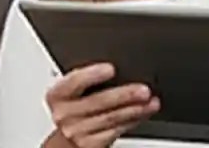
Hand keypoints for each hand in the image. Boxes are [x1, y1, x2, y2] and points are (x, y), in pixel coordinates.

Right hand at [45, 63, 159, 147]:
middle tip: (143, 90)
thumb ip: (89, 77)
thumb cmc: (76, 105)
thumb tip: (119, 68)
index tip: (111, 68)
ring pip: (111, 118)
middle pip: (97, 102)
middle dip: (124, 95)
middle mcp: (64, 114)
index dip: (92, 74)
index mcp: (57, 94)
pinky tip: (143, 113)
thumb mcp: (75, 89)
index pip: (74, 81)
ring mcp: (77, 131)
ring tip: (150, 102)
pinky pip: (116, 131)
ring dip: (135, 109)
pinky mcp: (91, 145)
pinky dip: (133, 120)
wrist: (69, 133)